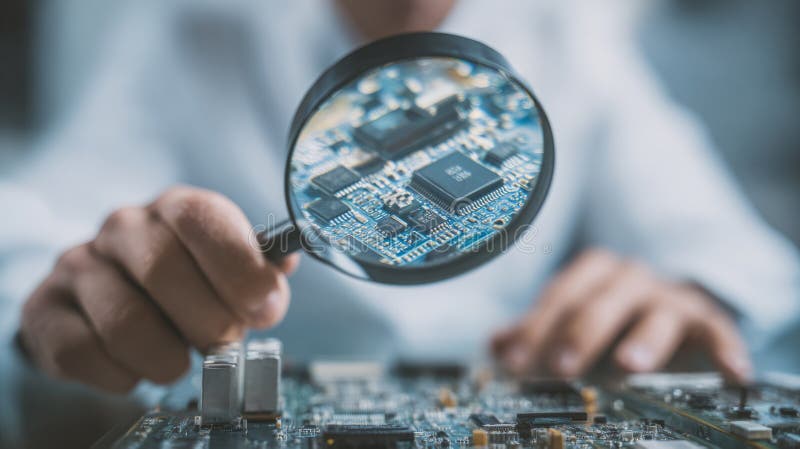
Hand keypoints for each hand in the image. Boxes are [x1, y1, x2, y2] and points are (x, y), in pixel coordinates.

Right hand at [19, 186, 298, 392]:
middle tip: (222, 342)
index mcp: (175, 209)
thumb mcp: (230, 268)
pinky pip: (86, 354)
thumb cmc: (186, 283)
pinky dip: (123, 375)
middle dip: (208, 324)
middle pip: (165, 273)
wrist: (111, 298)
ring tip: (180, 359)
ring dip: (168, 358)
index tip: (263, 308)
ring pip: (126, 324)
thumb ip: (260, 270)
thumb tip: (281, 267)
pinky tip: (137, 365)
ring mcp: (78, 264)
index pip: (201, 218)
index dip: (238, 267)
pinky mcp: (45, 309)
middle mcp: (123, 227)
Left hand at [491, 249, 750, 382]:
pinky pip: (718, 331)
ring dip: (643, 339)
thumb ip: (539, 332)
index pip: (559, 296)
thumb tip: (494, 344)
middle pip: (602, 301)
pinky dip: (725, 349)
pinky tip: (730, 372)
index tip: (514, 362)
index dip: (535, 328)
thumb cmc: (615, 317)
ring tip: (628, 365)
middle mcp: (632, 279)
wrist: (673, 309)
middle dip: (580, 333)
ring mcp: (671, 297)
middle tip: (560, 366)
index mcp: (595, 274)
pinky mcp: (708, 320)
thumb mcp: (575, 322)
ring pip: (657, 312)